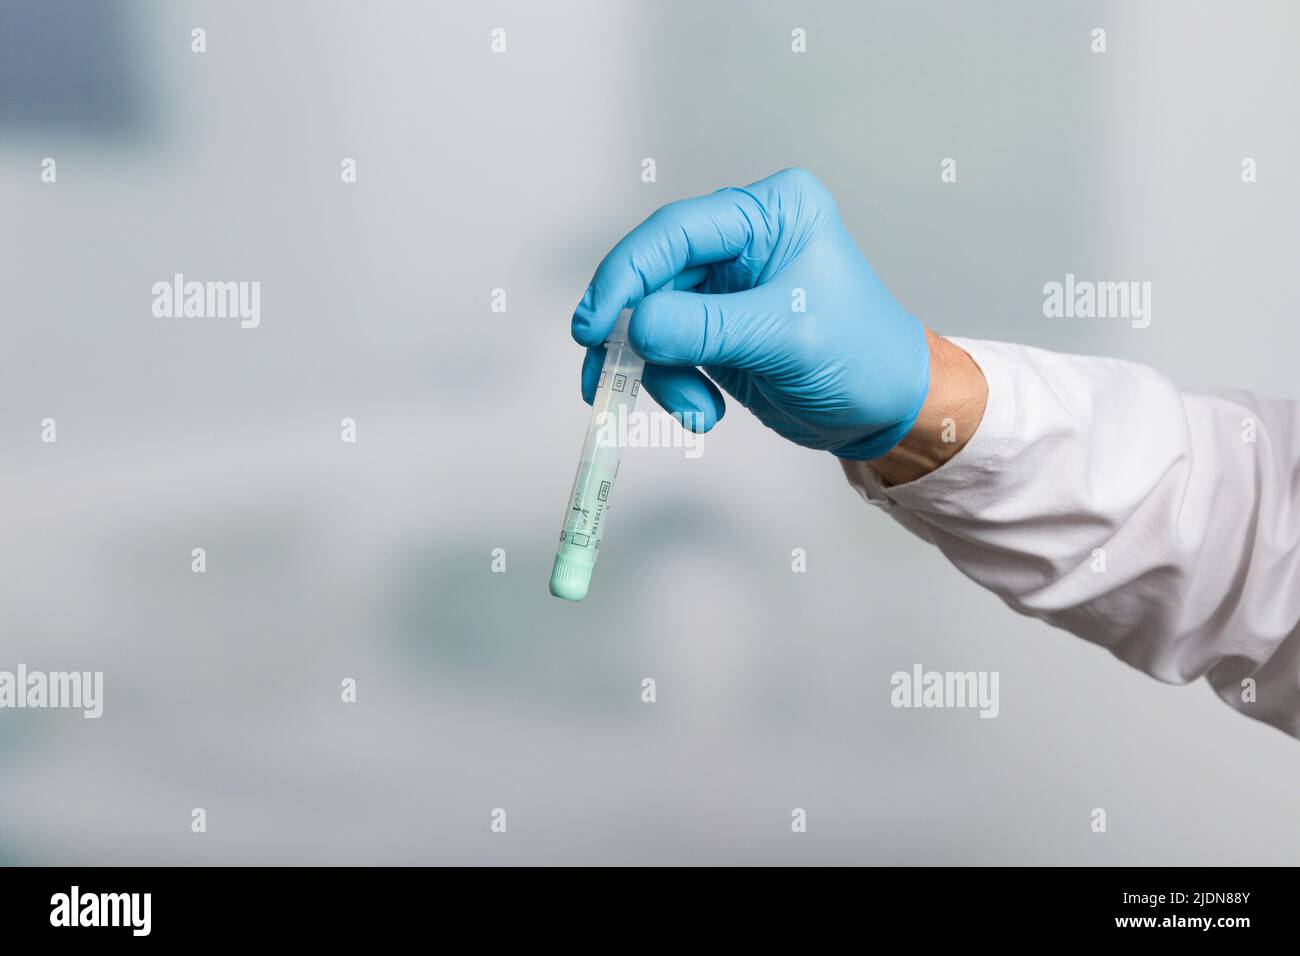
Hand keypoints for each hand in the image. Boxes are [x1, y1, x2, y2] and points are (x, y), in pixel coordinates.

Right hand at [572, 168, 930, 459]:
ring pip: (650, 320)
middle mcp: (740, 238)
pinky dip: (671, 385)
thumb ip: (706, 329)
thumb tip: (636, 326)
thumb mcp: (786, 337)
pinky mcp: (712, 325)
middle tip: (611, 376)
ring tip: (697, 412)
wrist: (887, 408)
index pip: (676, 231)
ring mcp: (723, 284)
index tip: (595, 325)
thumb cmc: (863, 356)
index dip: (626, 276)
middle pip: (653, 277)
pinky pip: (664, 350)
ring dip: (660, 373)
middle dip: (638, 337)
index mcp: (770, 212)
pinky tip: (703, 411)